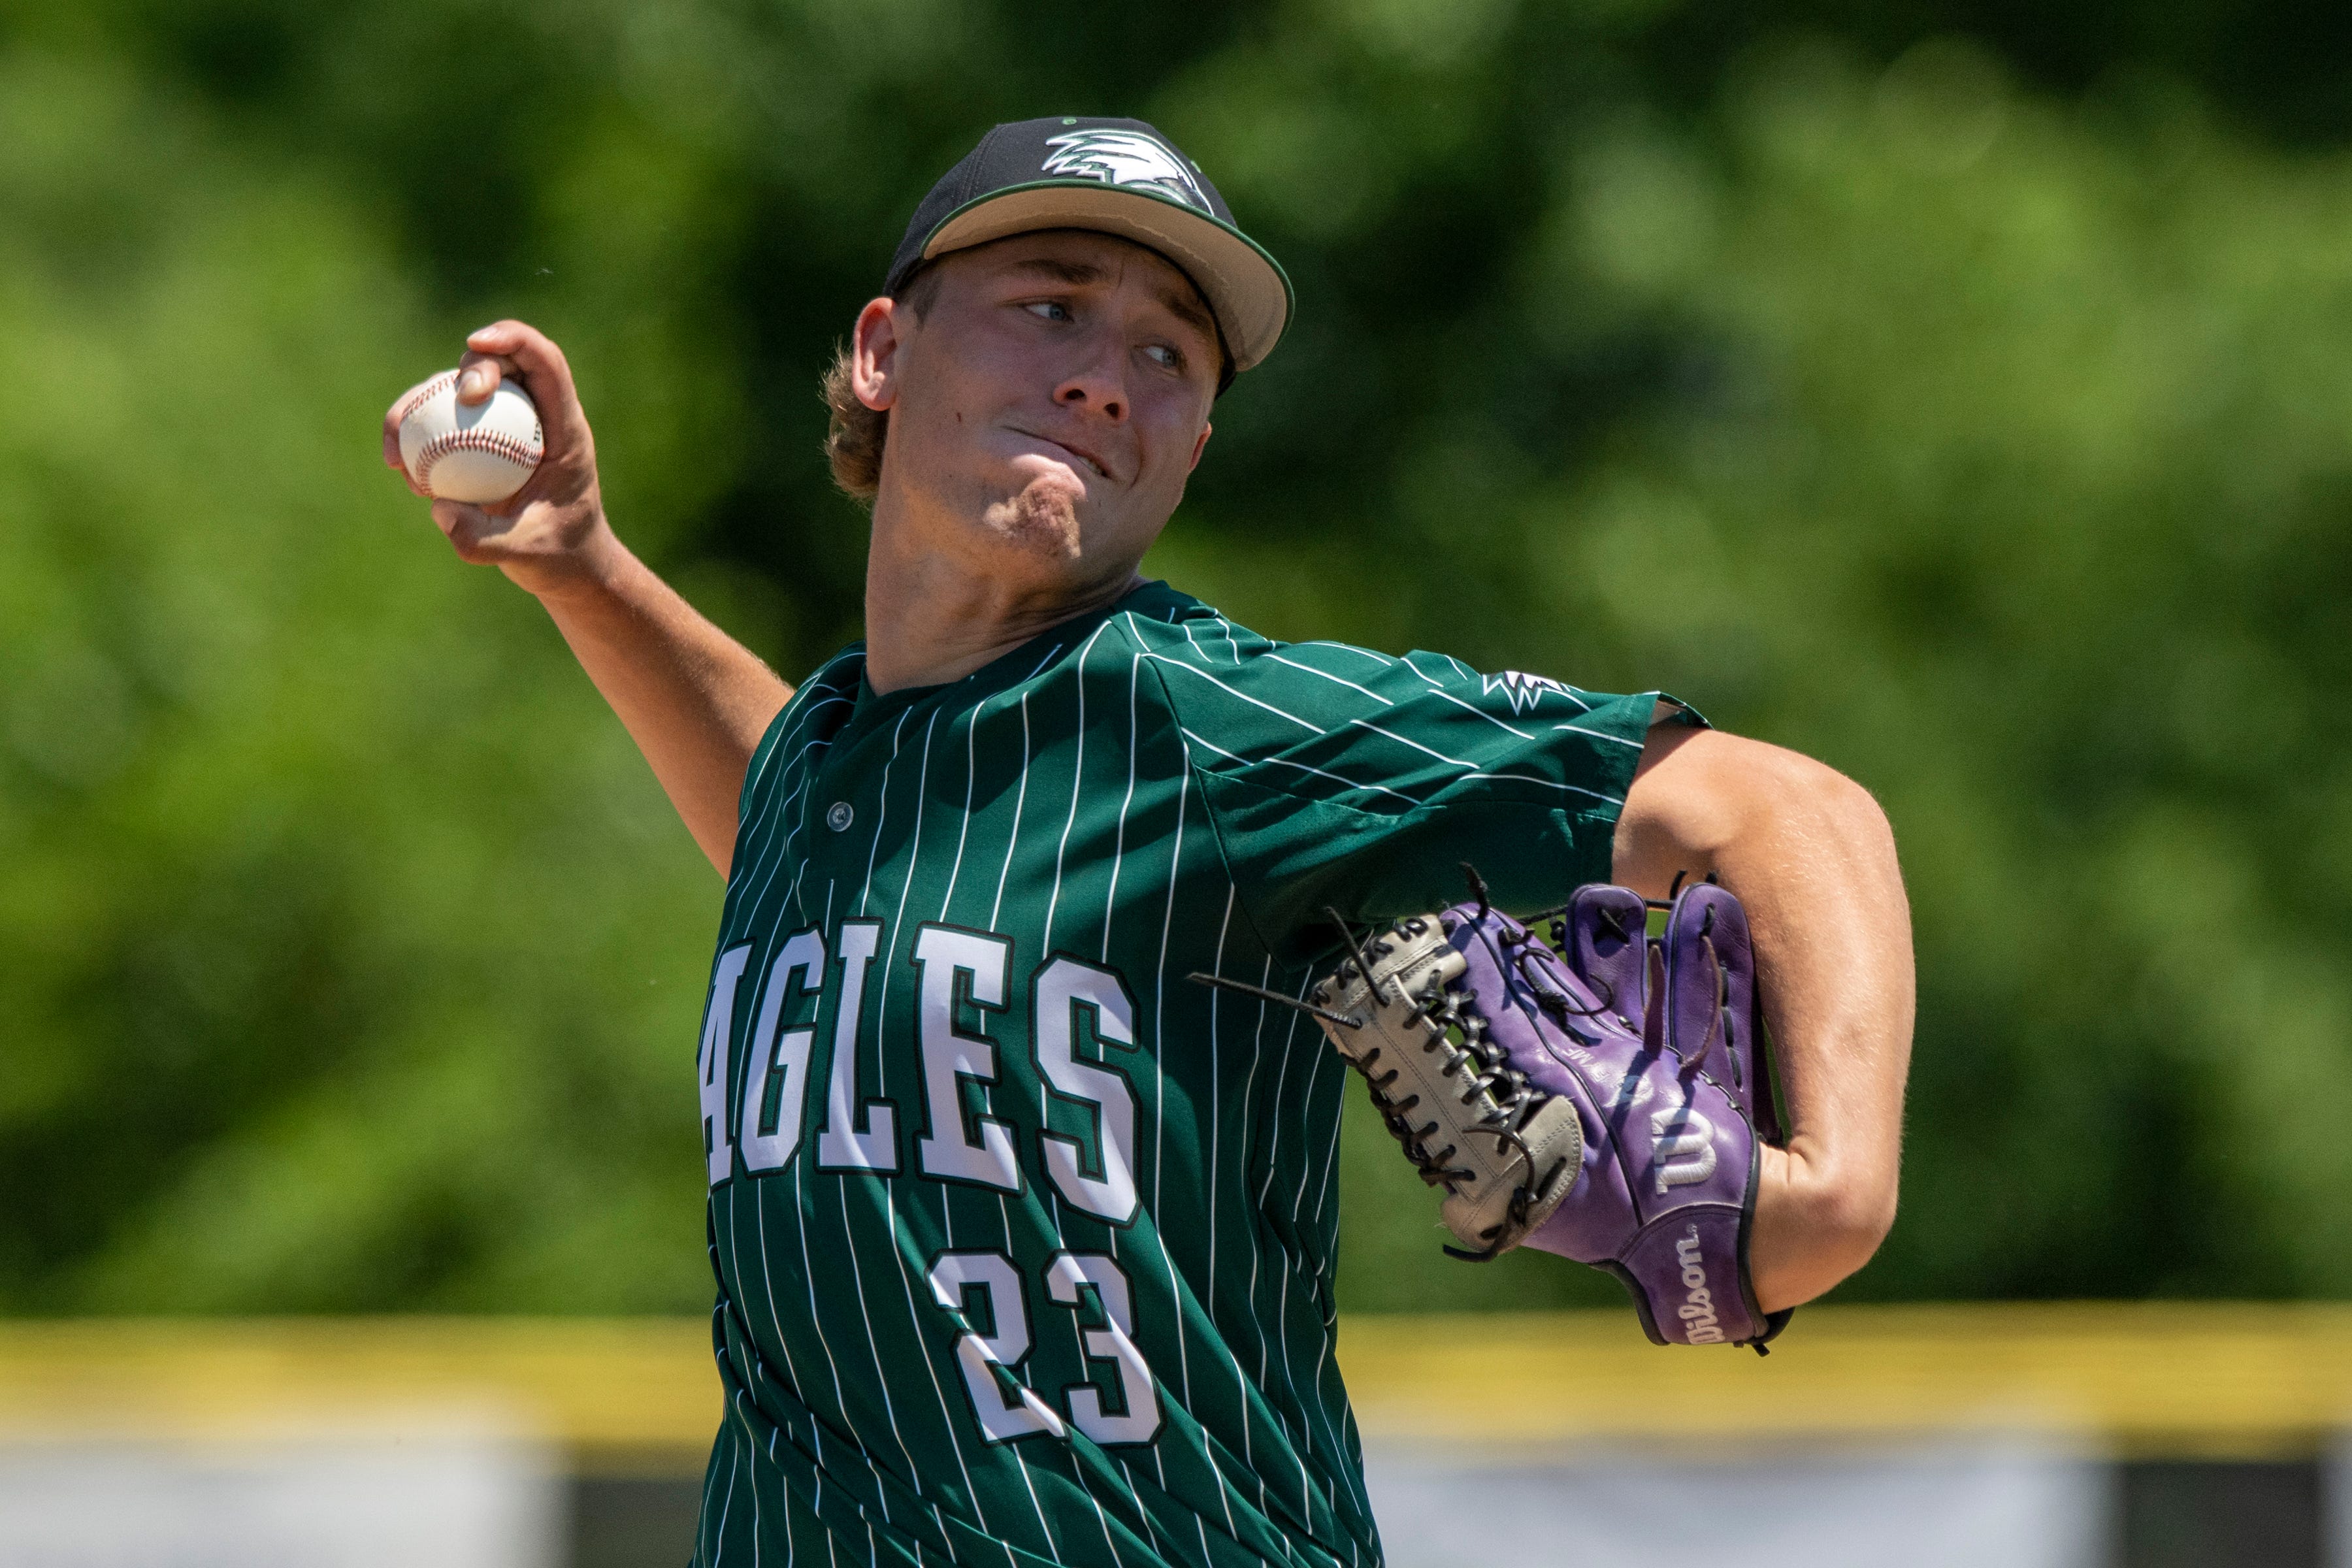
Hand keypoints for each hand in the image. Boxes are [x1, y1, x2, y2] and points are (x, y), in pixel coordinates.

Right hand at [382, 320, 614, 599]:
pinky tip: (398, 467)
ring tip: (398, 452)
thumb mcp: (527, 556)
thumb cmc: (556, 556)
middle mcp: (534, 416)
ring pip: (457, 390)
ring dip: (422, 405)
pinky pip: (441, 422)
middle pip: (500, 364)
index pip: (544, 362)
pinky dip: (415, 436)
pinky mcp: (477, 440)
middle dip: (470, 366)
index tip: (476, 343)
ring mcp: (503, 425)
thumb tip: (441, 508)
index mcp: (564, 427)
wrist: (562, 566)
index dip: (512, 338)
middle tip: (458, 400)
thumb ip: (485, 539)